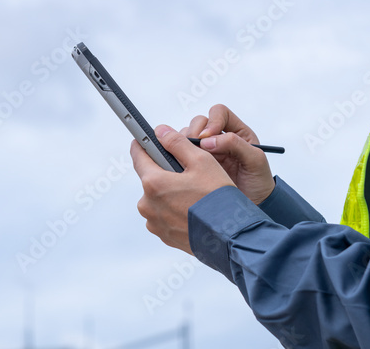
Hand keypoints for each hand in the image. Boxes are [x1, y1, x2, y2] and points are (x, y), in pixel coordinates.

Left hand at [131, 124, 235, 253]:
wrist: (230, 238)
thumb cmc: (218, 200)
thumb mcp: (201, 161)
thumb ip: (177, 143)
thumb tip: (161, 132)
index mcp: (153, 183)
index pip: (138, 156)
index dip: (143, 145)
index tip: (145, 140)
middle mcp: (148, 205)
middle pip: (151, 178)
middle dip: (165, 173)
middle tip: (188, 173)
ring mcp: (155, 222)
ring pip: (158, 198)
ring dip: (171, 193)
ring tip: (195, 195)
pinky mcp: (164, 235)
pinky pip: (165, 215)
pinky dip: (176, 210)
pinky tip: (194, 210)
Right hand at [181, 104, 274, 204]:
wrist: (252, 207)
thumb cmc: (259, 183)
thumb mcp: (255, 161)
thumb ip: (236, 145)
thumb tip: (209, 140)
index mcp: (237, 132)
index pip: (220, 113)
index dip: (212, 121)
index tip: (209, 136)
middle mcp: (219, 138)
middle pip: (200, 122)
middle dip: (195, 132)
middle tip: (196, 149)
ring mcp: (206, 151)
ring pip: (187, 135)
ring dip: (185, 143)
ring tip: (190, 160)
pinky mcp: (196, 164)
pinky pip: (181, 152)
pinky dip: (179, 155)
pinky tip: (185, 166)